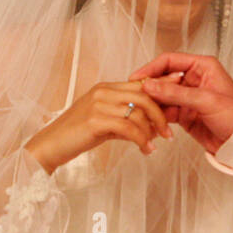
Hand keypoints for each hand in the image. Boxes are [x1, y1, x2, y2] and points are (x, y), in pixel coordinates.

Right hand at [24, 80, 171, 172]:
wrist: (50, 145)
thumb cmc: (76, 135)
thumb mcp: (103, 122)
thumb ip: (124, 118)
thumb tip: (147, 125)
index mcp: (106, 88)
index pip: (140, 82)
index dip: (162, 84)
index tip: (181, 85)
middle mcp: (104, 91)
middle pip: (144, 94)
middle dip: (161, 112)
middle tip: (170, 132)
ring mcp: (99, 104)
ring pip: (138, 111)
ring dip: (153, 130)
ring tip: (157, 144)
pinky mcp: (96, 120)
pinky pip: (129, 128)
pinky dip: (142, 140)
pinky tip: (146, 150)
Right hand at [128, 53, 232, 154]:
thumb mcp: (205, 100)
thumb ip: (176, 93)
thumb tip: (150, 86)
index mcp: (202, 66)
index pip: (169, 61)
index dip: (151, 68)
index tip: (136, 78)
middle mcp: (194, 79)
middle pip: (163, 79)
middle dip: (149, 88)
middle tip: (133, 96)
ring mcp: (189, 98)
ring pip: (162, 97)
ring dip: (151, 104)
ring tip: (139, 110)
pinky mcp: (186, 115)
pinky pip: (166, 113)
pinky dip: (157, 117)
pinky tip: (150, 122)